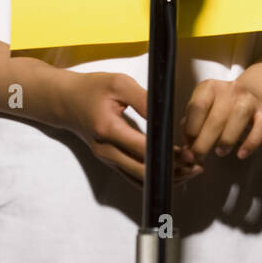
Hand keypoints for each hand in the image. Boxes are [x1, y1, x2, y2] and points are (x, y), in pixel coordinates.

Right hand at [60, 71, 203, 187]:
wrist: (64, 101)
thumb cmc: (91, 88)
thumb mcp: (119, 83)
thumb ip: (144, 100)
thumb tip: (166, 117)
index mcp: (107, 129)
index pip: (143, 149)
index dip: (168, 154)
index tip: (189, 152)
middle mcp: (105, 150)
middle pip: (143, 171)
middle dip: (172, 171)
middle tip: (197, 165)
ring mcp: (106, 159)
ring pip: (139, 179)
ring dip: (165, 178)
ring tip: (191, 171)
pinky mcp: (109, 162)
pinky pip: (133, 177)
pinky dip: (153, 178)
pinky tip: (172, 172)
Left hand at [178, 76, 261, 166]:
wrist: (253, 95)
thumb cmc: (221, 108)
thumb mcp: (204, 110)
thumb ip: (191, 126)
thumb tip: (186, 150)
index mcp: (209, 88)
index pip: (197, 107)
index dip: (190, 130)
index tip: (188, 148)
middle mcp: (230, 90)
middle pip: (216, 118)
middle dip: (204, 142)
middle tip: (198, 157)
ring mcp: (249, 100)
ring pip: (238, 118)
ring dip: (226, 139)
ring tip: (220, 152)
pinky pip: (260, 128)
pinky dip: (251, 143)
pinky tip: (241, 154)